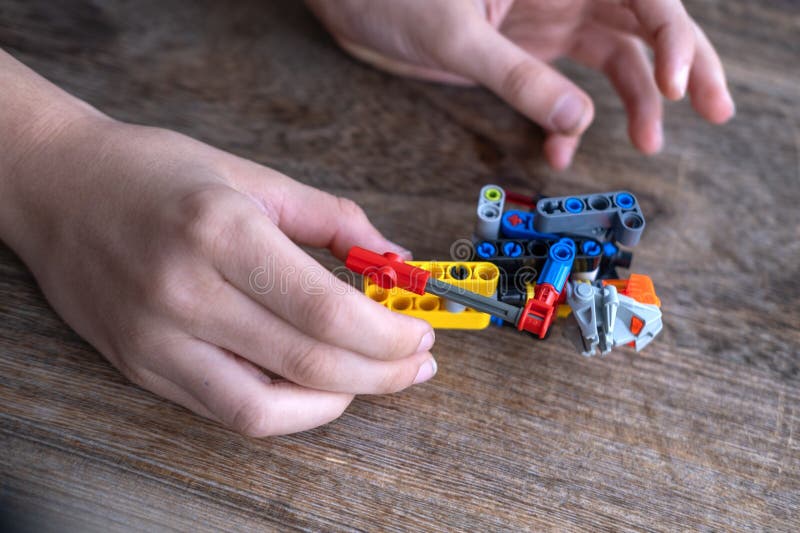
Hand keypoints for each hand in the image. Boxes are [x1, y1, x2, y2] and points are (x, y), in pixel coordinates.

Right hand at [1, 111, 436, 436]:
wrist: (58, 189)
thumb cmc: (157, 174)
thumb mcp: (255, 177)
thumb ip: (334, 221)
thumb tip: (396, 261)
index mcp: (221, 232)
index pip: (327, 310)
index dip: (389, 333)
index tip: (420, 331)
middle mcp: (186, 293)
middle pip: (311, 364)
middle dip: (384, 372)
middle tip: (416, 361)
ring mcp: (159, 341)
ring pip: (269, 409)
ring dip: (340, 401)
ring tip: (373, 377)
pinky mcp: (143, 369)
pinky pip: (229, 413)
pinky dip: (288, 408)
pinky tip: (316, 385)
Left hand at [307, 0, 735, 168]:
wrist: (350, 0)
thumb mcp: (457, 37)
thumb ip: (517, 77)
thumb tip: (577, 122)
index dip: (673, 38)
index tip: (678, 88)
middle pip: (648, 23)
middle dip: (684, 66)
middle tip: (715, 110)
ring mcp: (550, 20)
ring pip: (616, 58)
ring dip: (636, 100)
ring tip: (649, 142)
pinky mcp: (527, 50)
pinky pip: (566, 86)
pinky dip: (570, 120)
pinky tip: (561, 148)